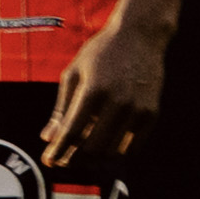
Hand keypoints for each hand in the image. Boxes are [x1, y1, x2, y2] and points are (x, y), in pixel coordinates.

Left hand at [41, 14, 168, 177]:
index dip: (58, 151)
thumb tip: (48, 138)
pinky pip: (133, 147)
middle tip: (63, 161)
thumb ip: (61, 108)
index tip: (48, 160)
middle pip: (92, 147)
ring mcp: (137, 109)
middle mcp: (117, 102)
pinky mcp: (151, 113)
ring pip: (112, 151)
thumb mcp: (74, 73)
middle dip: (74, 160)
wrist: (140, 36)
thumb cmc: (100, 53)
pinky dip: (116, 153)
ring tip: (80, 156)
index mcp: (93, 90)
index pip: (71, 132)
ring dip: (93, 159)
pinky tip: (103, 149)